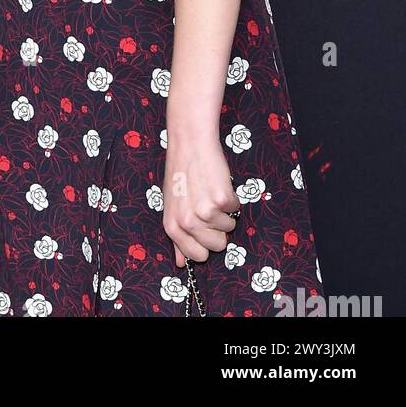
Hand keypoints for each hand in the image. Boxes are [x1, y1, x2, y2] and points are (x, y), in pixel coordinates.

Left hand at [161, 130, 240, 268]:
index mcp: (173, 226)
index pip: (197, 256)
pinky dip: (231, 197)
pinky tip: (217, 184)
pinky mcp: (222, 200)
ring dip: (224, 211)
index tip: (203, 229)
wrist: (189, 145)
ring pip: (229, 228)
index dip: (204, 244)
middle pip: (217, 246)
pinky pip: (236, 208)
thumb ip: (177, 236)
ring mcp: (205, 212)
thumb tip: (180, 263)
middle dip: (217, 229)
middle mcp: (187, 222)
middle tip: (207, 207)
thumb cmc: (180, 175)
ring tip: (210, 192)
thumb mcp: (171, 206)